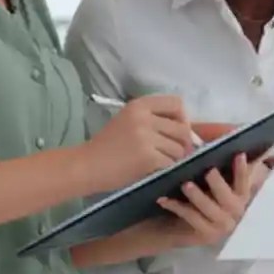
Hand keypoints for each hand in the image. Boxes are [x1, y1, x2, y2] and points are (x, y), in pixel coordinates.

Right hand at [79, 94, 195, 191]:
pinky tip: (154, 170)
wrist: (87, 165)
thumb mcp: (127, 121)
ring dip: (174, 158)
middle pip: (182, 128)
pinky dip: (166, 169)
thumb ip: (153, 119)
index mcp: (139, 105)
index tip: (174, 131)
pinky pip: (171, 162)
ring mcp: (146, 137)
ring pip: (179, 148)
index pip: (176, 103)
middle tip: (172, 152)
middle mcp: (144, 117)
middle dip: (182, 143)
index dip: (181, 118)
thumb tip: (187, 128)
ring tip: (160, 162)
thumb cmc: (106, 146)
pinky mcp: (148, 157)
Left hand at [153, 153, 271, 248]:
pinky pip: (192, 219)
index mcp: (239, 195)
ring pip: (212, 210)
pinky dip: (178, 207)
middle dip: (219, 184)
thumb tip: (229, 129)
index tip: (239, 154)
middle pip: (231, 199)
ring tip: (186, 184)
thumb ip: (215, 153)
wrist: (171, 224)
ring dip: (199, 197)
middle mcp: (235, 212)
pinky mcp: (205, 236)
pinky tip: (165, 198)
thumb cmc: (191, 192)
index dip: (243, 170)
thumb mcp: (203, 170)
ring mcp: (222, 227)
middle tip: (209, 171)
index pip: (245, 182)